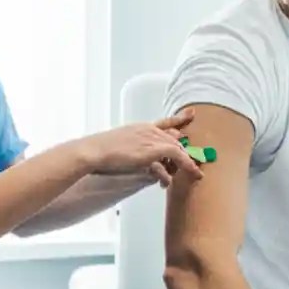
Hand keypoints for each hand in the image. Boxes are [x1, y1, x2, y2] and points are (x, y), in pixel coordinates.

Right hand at [81, 109, 201, 186]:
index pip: (164, 121)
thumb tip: (142, 164)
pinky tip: (191, 173)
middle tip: (195, 165)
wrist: (93, 151)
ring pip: (178, 148)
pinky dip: (187, 165)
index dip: (179, 118)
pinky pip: (178, 155)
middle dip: (185, 152)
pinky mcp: (154, 148)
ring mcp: (152, 137)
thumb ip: (133, 153)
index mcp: (140, 128)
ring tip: (194, 174)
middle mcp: (148, 130)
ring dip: (187, 163)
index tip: (191, 113)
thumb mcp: (119, 148)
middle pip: (175, 137)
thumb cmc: (99, 153)